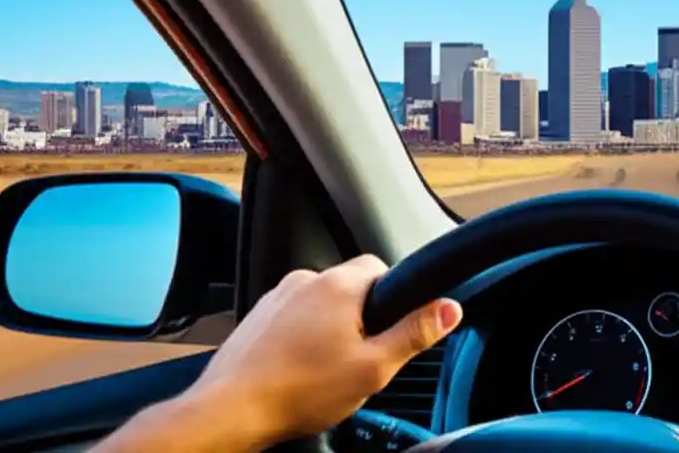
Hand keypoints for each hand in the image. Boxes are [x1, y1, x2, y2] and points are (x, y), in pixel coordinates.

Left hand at [95, 255, 462, 451]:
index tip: (394, 329)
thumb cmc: (297, 391)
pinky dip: (302, 339)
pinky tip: (302, 371)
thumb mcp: (373, 368)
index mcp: (339, 285)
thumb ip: (415, 333)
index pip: (383, 267)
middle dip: (363, 318)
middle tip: (363, 358)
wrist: (230, 411)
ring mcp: (276, 297)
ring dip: (331, 329)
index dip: (395, 299)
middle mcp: (306, 280)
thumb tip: (448, 308)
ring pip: (322, 305)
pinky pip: (294, 319)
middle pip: (352, 287)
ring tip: (328, 371)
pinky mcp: (257, 318)